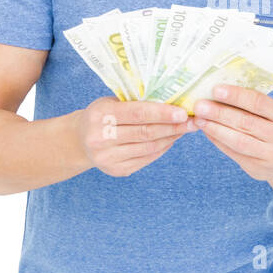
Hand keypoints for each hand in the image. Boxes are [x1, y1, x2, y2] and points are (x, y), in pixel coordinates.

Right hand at [73, 96, 195, 176]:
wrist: (80, 140)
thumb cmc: (102, 114)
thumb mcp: (112, 102)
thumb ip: (136, 102)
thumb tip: (173, 103)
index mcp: (101, 115)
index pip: (138, 114)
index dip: (163, 114)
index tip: (184, 112)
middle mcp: (102, 138)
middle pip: (146, 133)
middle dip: (173, 127)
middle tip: (193, 121)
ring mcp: (108, 158)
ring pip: (149, 148)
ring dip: (171, 138)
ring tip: (185, 129)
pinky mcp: (117, 170)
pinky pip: (146, 158)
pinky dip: (162, 148)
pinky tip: (171, 139)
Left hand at [191, 84, 272, 183]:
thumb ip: (253, 105)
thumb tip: (219, 92)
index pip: (259, 103)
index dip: (236, 96)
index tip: (216, 89)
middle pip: (246, 122)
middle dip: (220, 113)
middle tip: (199, 106)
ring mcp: (271, 155)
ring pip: (239, 140)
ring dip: (216, 129)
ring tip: (199, 119)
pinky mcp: (257, 168)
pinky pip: (234, 153)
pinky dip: (218, 141)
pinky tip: (207, 132)